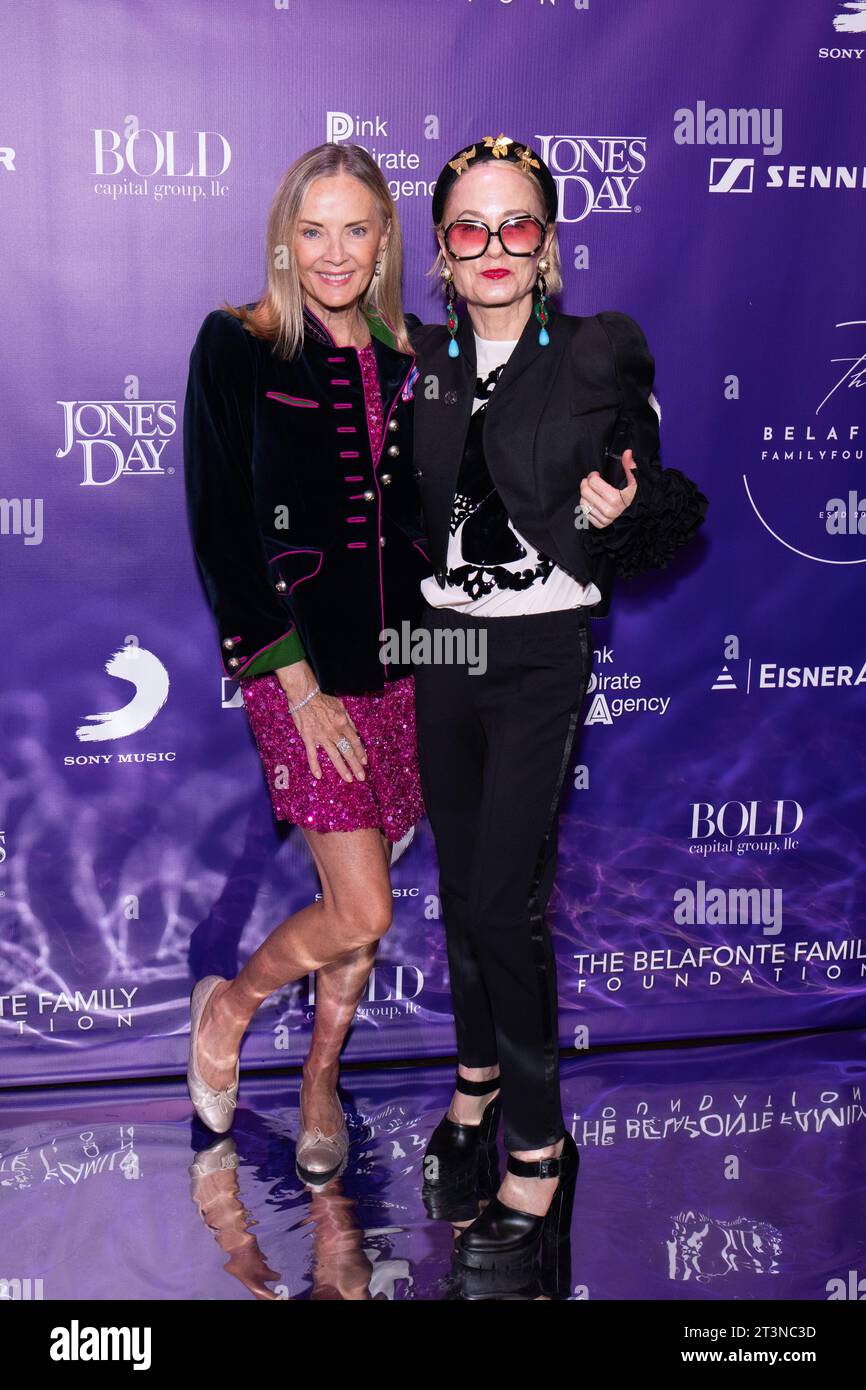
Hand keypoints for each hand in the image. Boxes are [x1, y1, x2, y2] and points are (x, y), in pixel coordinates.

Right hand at [275, 661, 367, 781]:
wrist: (304, 694)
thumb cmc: (323, 698)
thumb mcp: (341, 706)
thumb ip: (349, 721)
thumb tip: (355, 733)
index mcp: (343, 723)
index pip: (354, 741)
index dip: (360, 752)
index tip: (364, 762)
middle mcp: (334, 732)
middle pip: (347, 751)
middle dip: (355, 765)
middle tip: (361, 777)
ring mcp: (321, 736)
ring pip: (334, 756)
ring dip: (342, 769)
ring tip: (348, 779)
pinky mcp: (308, 738)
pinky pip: (312, 754)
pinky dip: (315, 765)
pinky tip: (319, 776)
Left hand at [580, 448, 638, 527]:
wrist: (636, 515)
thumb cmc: (632, 496)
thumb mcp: (633, 481)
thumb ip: (629, 466)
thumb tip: (627, 452)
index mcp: (615, 499)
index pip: (593, 482)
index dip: (593, 476)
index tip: (596, 475)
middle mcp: (608, 511)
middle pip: (585, 491)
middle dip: (586, 484)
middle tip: (591, 481)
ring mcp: (603, 519)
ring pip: (583, 502)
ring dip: (586, 494)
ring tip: (593, 492)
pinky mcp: (599, 524)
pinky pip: (585, 512)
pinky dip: (587, 505)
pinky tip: (594, 501)